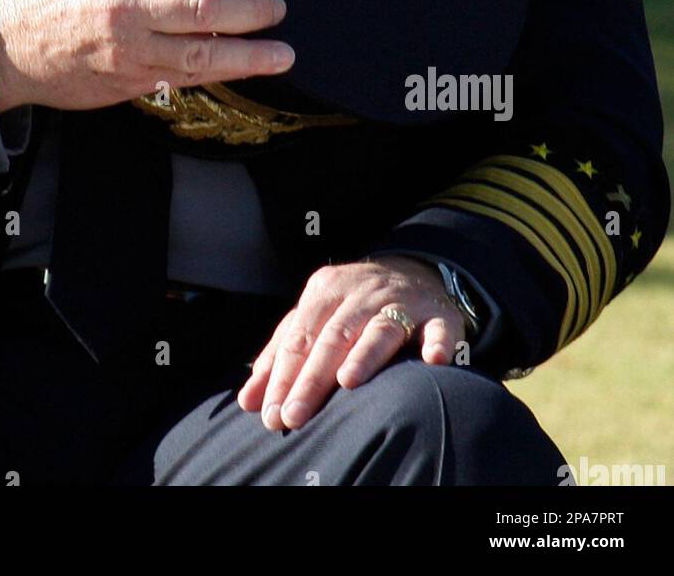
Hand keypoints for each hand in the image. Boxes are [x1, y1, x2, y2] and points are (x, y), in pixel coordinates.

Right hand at [0, 0, 293, 111]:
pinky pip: (185, 79)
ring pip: (201, 55)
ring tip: (283, 53)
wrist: (8, 45)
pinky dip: (220, 74)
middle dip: (250, 10)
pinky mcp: (131, 81)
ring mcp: (132, 50)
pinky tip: (248, 70)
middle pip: (203, 10)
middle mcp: (128, 8)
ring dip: (249, 55)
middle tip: (278, 6)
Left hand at [237, 254, 466, 430]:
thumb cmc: (352, 308)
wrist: (413, 273)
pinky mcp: (439, 316)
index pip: (300, 337)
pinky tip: (434, 360)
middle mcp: (362, 293)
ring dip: (365, 355)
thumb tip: (248, 400)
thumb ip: (280, 357)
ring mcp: (401, 302)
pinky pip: (439, 329)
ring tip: (347, 381)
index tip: (270, 413)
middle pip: (333, 337)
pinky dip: (438, 343)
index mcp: (326, 291)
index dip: (282, 376)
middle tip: (293, 415)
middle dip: (311, 378)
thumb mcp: (314, 320)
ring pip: (380, 329)